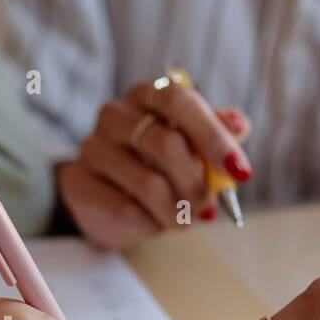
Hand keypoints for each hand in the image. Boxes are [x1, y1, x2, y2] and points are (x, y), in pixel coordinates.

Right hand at [59, 78, 251, 249]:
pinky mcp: (80, 183)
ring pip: (147, 184)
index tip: (239, 171)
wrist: (104, 200)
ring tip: (185, 221)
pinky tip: (155, 224)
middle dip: (197, 183)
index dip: (212, 136)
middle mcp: (115, 114)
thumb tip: (238, 125)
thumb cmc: (156, 168)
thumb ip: (217, 135)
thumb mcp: (192, 148)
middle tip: (209, 209)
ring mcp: (93, 147)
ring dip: (176, 211)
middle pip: (165, 144)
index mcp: (147, 95)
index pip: (179, 100)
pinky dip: (151, 224)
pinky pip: (126, 209)